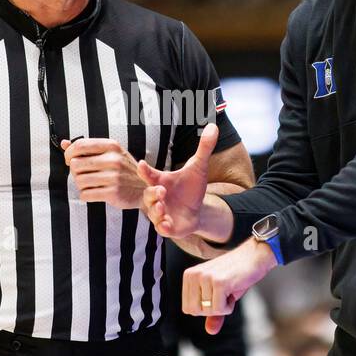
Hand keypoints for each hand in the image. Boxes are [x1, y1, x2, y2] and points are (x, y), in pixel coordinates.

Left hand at [62, 137, 146, 208]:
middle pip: (76, 164)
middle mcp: (113, 159)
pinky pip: (85, 194)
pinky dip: (85, 195)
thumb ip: (87, 148)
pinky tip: (93, 192)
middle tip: (82, 174)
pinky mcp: (113, 192)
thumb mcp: (110, 153)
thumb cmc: (124, 170)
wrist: (144, 188)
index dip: (68, 154)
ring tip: (90, 184)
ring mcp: (114, 176)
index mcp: (111, 146)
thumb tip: (64, 144)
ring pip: (79, 180)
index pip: (79, 145)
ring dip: (80, 184)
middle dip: (74, 171)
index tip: (69, 160)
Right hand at [137, 123, 218, 238]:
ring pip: (153, 213)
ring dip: (156, 210)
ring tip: (163, 207)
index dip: (144, 170)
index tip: (141, 164)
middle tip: (161, 191)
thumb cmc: (192, 187)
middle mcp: (158, 197)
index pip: (149, 174)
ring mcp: (161, 213)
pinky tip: (167, 224)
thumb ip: (204, 148)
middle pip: (148, 195)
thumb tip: (214, 126)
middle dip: (153, 194)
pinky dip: (163, 227)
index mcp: (161, 181)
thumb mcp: (199, 167)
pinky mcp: (167, 227)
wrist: (197, 210)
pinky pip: (161, 228)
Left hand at [181, 239, 277, 333]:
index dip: (205, 308)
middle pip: (196, 311)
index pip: (188, 308)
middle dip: (213, 309)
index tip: (217, 294)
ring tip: (230, 289)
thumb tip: (210, 331)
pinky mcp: (219, 282)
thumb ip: (213, 312)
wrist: (254, 256)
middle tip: (224, 293)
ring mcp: (205, 278)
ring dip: (223, 306)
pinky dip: (229, 306)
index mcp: (189, 276)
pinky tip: (233, 290)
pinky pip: (219, 309)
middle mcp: (193, 275)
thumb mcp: (221, 294)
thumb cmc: (237, 274)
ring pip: (208, 311)